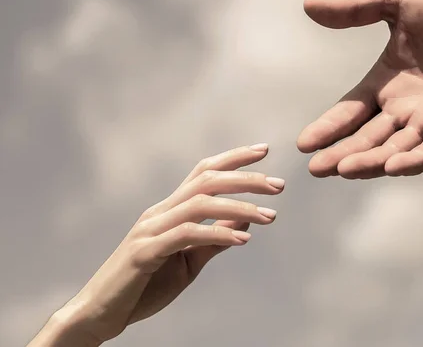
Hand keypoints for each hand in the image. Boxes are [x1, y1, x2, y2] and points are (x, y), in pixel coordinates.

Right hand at [52, 144, 283, 344]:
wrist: (101, 313)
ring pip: (200, 203)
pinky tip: (243, 239)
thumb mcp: (188, 261)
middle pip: (206, 180)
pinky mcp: (144, 253)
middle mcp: (159, 212)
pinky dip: (218, 233)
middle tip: (279, 185)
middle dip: (246, 178)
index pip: (203, 172)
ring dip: (240, 206)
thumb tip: (244, 220)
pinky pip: (186, 235)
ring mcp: (150, 230)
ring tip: (270, 215)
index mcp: (169, 210)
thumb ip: (213, 240)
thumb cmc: (146, 285)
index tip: (264, 150)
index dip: (233, 158)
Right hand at [297, 0, 422, 177]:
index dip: (328, 128)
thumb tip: (309, 6)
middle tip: (316, 169)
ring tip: (344, 169)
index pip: (350, 112)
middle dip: (342, 154)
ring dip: (371, 161)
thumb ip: (354, 9)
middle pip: (367, 138)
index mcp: (385, 84)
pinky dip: (415, 158)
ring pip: (396, 148)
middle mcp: (404, 108)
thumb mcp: (394, 2)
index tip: (304, 143)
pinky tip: (392, 167)